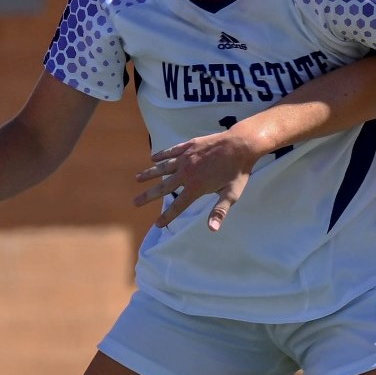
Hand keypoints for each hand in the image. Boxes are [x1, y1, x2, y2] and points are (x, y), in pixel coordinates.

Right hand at [134, 130, 265, 230]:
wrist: (240, 144)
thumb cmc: (238, 171)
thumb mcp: (232, 194)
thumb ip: (219, 211)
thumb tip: (212, 229)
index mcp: (196, 187)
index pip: (178, 205)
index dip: (167, 216)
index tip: (157, 224)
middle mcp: (186, 173)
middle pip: (163, 187)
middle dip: (148, 196)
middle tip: (135, 202)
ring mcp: (186, 158)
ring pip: (163, 168)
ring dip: (149, 174)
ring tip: (137, 179)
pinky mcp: (189, 146)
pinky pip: (171, 151)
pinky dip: (161, 155)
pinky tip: (153, 158)